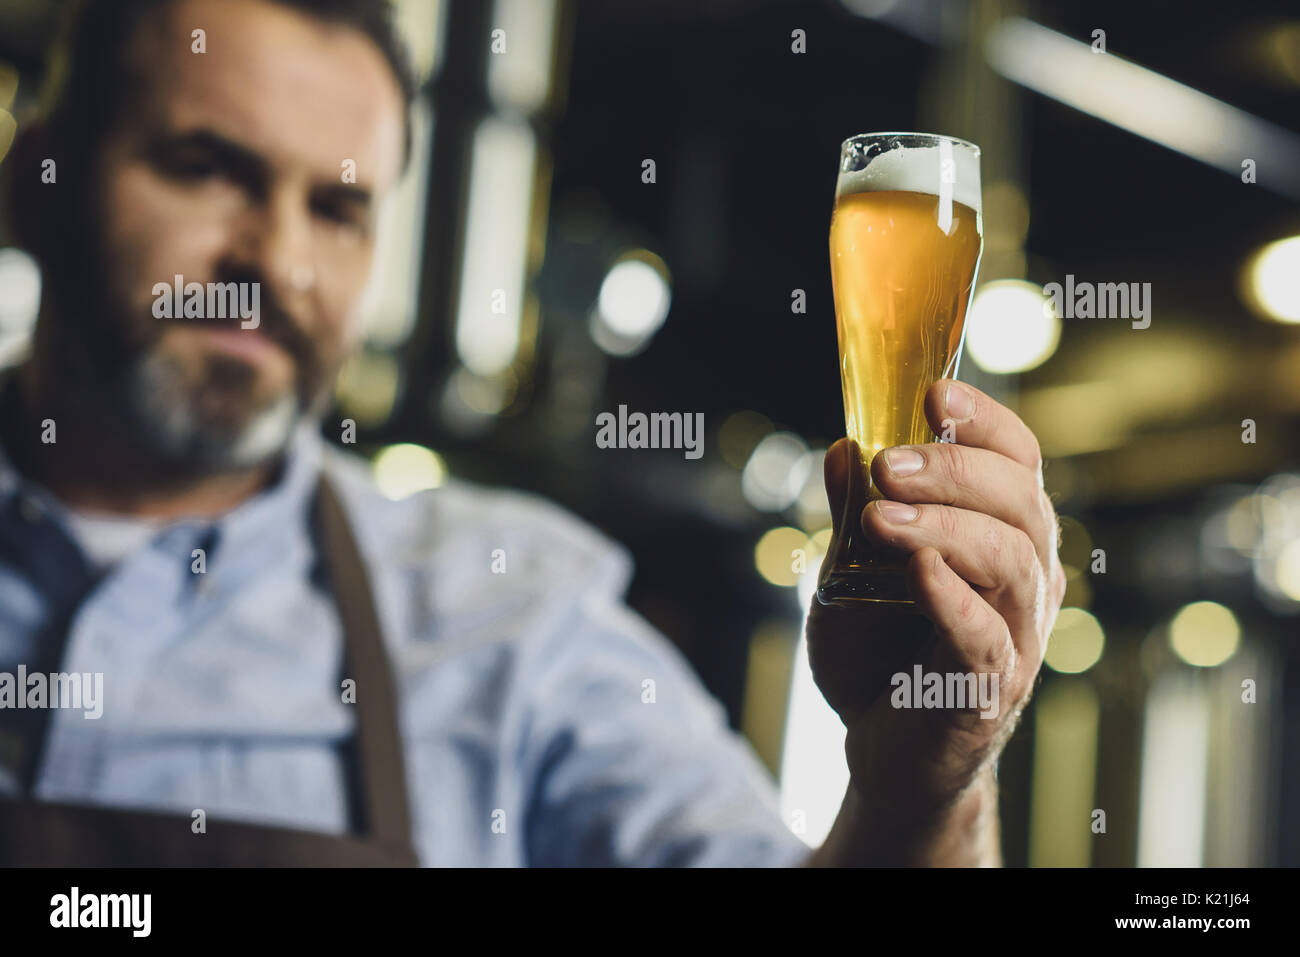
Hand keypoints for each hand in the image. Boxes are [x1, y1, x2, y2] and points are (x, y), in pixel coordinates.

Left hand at [806, 379, 1064, 860]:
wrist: (881, 753)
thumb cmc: (877, 655)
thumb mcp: (851, 575)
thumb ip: (852, 517)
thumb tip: (844, 446)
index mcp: (1000, 538)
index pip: (1019, 463)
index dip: (985, 421)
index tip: (934, 393)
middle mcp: (1024, 580)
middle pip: (1023, 503)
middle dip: (957, 469)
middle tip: (890, 463)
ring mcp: (1015, 636)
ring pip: (1012, 561)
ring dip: (947, 526)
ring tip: (882, 514)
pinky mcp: (990, 689)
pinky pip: (986, 637)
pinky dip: (952, 597)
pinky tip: (916, 570)